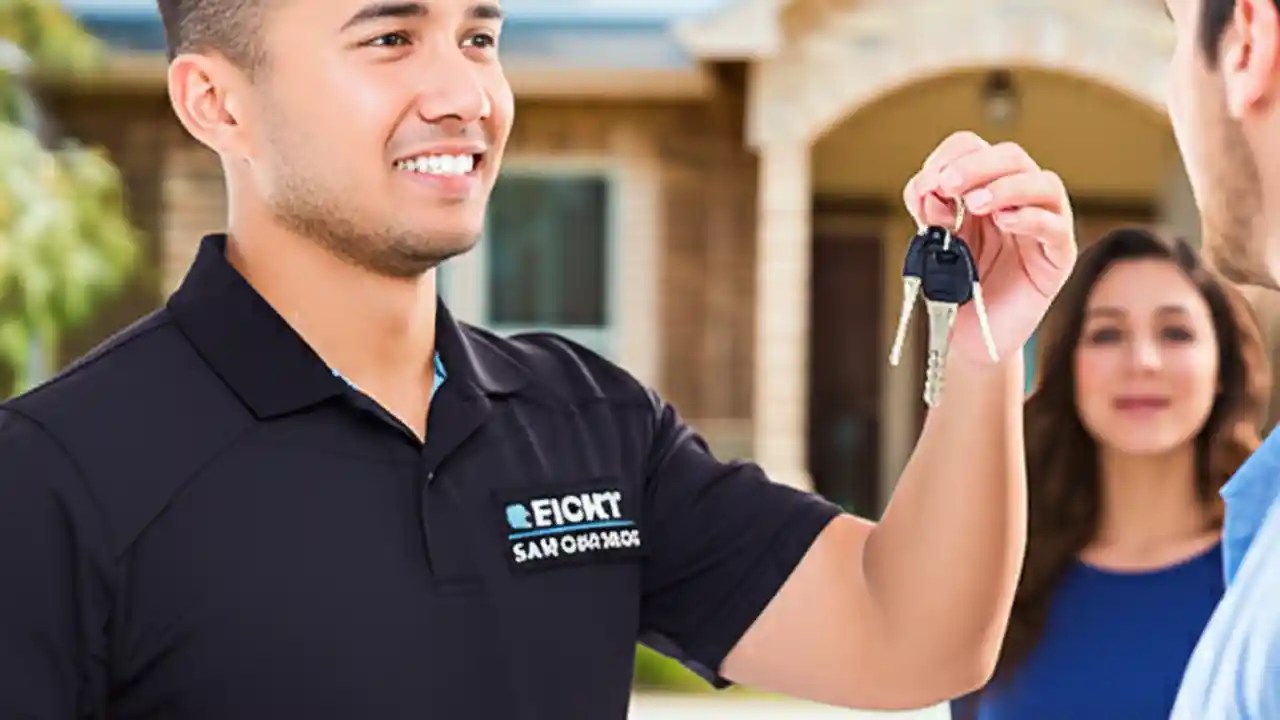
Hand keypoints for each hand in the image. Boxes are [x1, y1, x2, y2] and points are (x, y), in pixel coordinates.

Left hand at [903, 132, 1076, 364]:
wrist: (967, 334)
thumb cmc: (954, 287)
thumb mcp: (934, 244)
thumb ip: (931, 215)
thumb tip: (928, 188)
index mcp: (982, 189)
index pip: (974, 149)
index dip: (950, 158)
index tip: (928, 182)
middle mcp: (1017, 200)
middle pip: (1011, 156)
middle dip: (976, 165)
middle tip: (948, 184)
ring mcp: (1042, 226)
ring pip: (1043, 184)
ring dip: (1005, 186)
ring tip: (975, 204)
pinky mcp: (1057, 257)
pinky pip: (1055, 227)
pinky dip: (1030, 217)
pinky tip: (1005, 222)